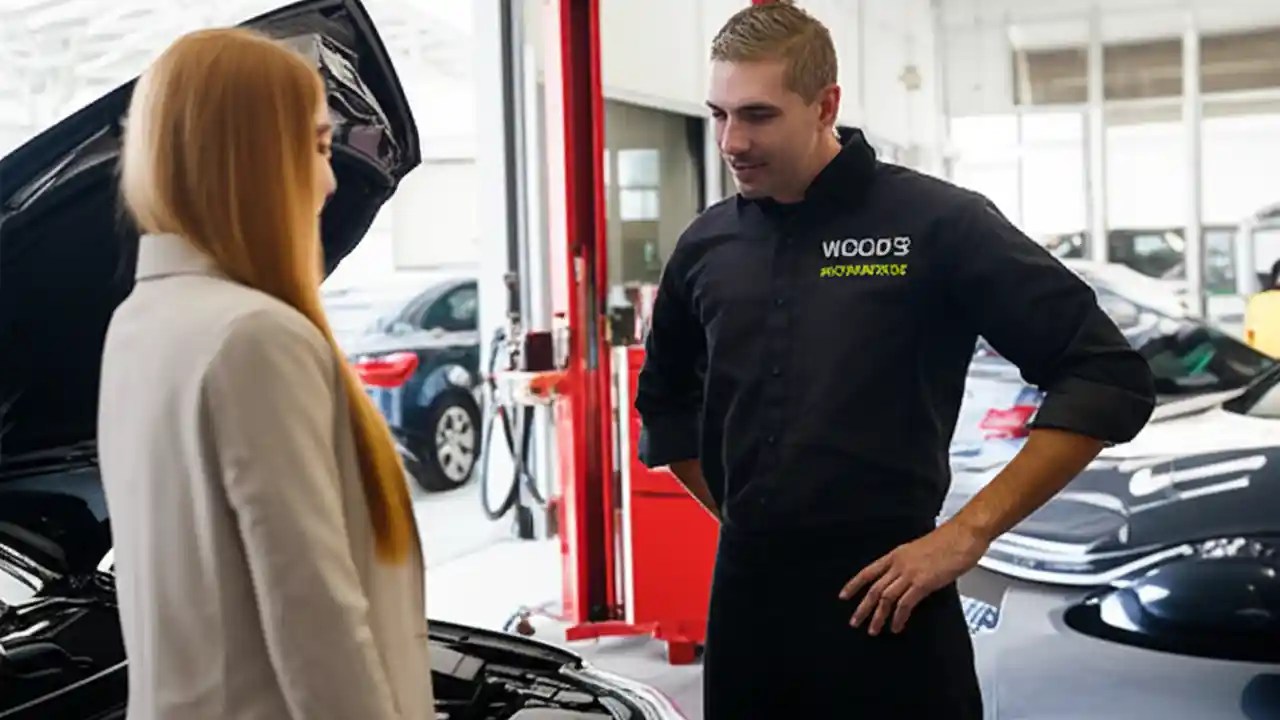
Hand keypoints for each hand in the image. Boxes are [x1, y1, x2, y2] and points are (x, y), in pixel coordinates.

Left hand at [838, 521, 988, 635]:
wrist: (963, 535)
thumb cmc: (949, 541)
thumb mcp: (922, 550)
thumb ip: (911, 564)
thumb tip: (909, 580)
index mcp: (897, 554)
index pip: (868, 571)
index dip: (854, 584)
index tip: (844, 596)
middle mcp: (899, 564)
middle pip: (874, 588)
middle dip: (862, 607)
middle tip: (855, 622)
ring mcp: (909, 573)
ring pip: (885, 598)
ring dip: (878, 616)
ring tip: (873, 630)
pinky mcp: (923, 583)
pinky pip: (904, 604)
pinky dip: (898, 617)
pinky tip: (896, 626)